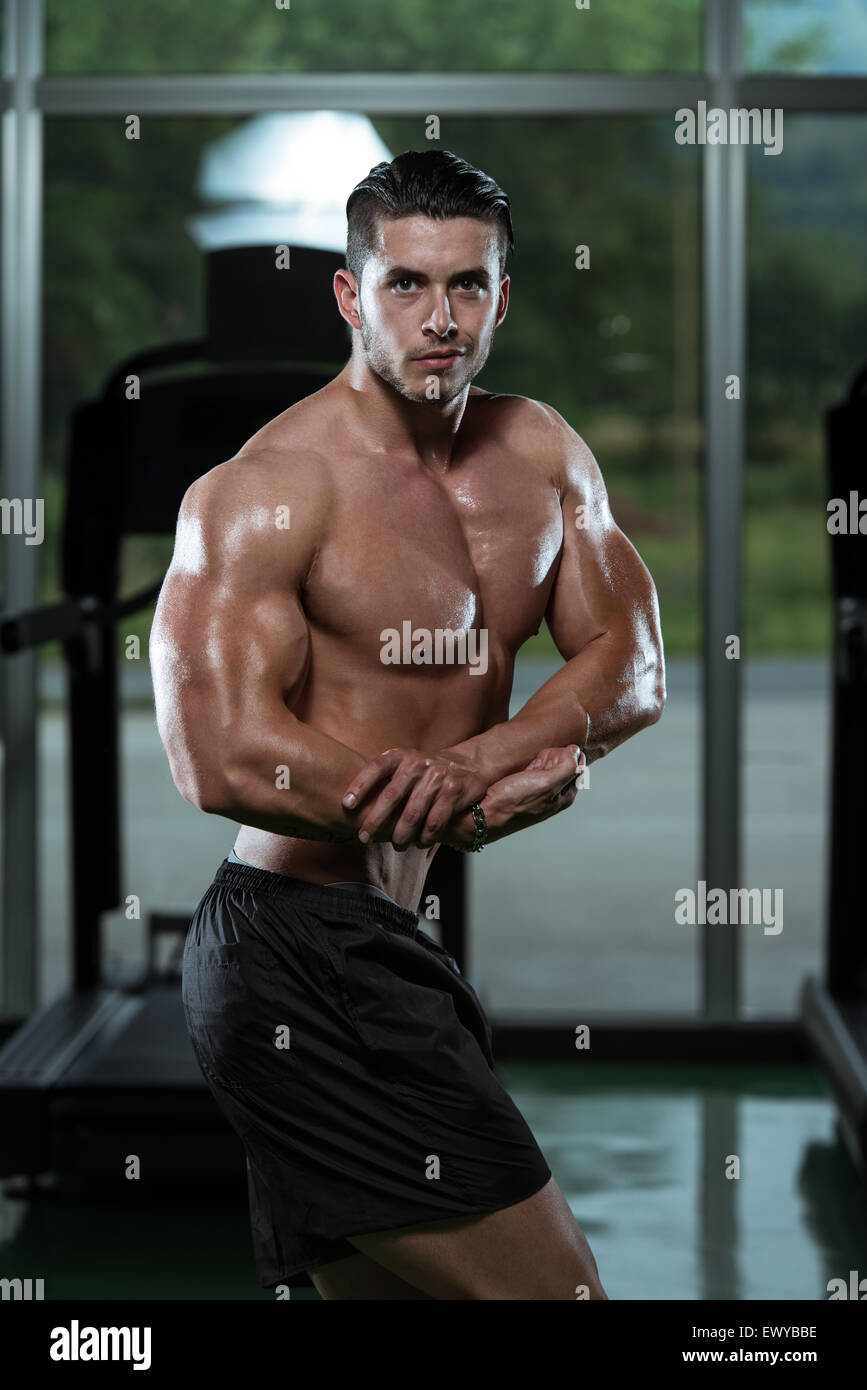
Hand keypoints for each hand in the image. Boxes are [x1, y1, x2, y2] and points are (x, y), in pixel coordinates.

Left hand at [341, 747, 489, 849]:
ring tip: (396, 846)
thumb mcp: (404, 766)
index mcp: (401, 756)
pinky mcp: (454, 791)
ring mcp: (437, 777)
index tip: (346, 805)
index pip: (376, 767)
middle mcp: (418, 764)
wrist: (467, 766)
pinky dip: (425, 837)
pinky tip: (420, 843)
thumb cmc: (425, 773)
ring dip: (401, 835)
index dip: (360, 785)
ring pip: (413, 814)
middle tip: (364, 838)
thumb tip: (349, 806)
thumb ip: (383, 778)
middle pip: (391, 796)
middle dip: (375, 821)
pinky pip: (435, 821)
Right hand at [435, 745, 585, 849]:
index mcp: (564, 796)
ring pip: (546, 764)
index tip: (549, 758)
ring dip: (536, 760)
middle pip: (562, 763)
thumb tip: (577, 751)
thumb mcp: (545, 784)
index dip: (564, 756)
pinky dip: (526, 765)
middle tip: (532, 765)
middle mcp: (553, 794)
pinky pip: (531, 769)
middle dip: (549, 758)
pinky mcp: (522, 788)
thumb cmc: (512, 802)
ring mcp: (537, 791)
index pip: (576, 765)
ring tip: (522, 770)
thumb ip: (566, 767)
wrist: (481, 816)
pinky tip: (517, 771)